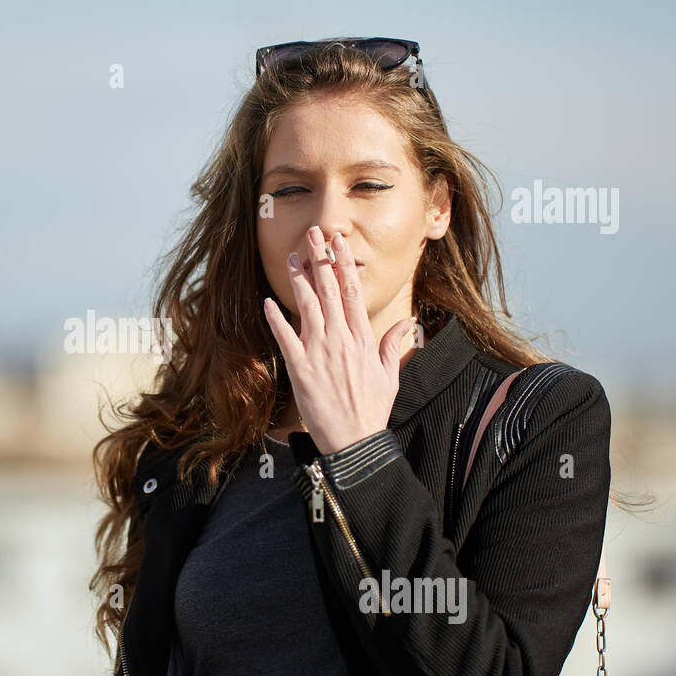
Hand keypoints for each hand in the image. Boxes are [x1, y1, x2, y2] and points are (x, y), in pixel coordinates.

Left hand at [262, 225, 415, 455]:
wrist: (354, 440)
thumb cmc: (371, 410)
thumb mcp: (389, 375)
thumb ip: (392, 345)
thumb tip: (407, 324)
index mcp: (363, 339)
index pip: (352, 293)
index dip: (344, 266)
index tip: (338, 245)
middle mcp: (342, 340)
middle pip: (330, 291)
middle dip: (321, 260)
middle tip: (313, 235)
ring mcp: (320, 353)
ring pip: (308, 307)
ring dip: (299, 281)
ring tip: (291, 258)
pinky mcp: (300, 368)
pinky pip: (286, 338)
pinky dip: (277, 319)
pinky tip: (268, 302)